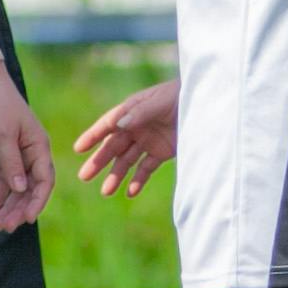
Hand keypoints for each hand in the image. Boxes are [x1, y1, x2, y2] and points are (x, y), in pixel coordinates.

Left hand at [0, 63, 51, 229]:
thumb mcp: (2, 135)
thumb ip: (11, 163)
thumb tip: (20, 189)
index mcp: (39, 146)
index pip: (44, 180)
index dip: (37, 201)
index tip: (27, 220)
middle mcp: (32, 153)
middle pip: (30, 188)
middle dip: (19, 209)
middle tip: (5, 228)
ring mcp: (18, 154)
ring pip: (17, 186)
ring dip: (8, 205)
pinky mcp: (4, 153)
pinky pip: (4, 179)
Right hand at [73, 78, 177, 196]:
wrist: (209, 104)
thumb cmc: (183, 95)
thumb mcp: (162, 101)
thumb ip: (141, 113)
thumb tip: (119, 124)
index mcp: (133, 110)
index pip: (108, 124)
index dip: (93, 136)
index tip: (78, 149)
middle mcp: (136, 126)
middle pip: (114, 146)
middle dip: (99, 161)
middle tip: (84, 177)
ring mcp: (149, 140)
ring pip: (127, 160)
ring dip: (116, 175)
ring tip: (106, 192)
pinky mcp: (162, 151)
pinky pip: (146, 167)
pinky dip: (138, 180)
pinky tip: (130, 192)